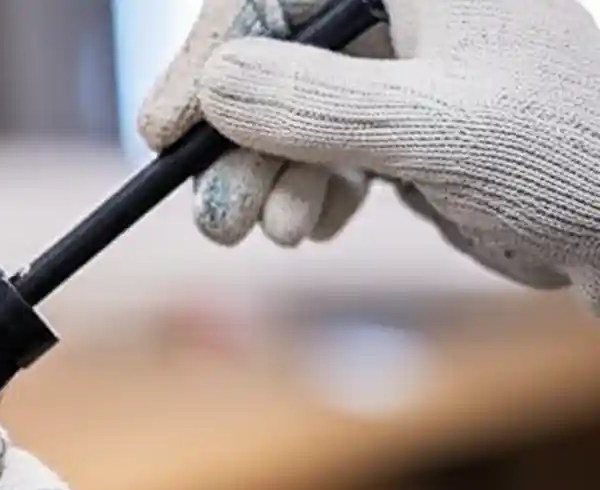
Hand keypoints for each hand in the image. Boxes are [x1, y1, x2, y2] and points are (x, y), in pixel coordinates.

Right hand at [140, 0, 599, 307]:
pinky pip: (320, 150)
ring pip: (290, 113)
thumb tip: (214, 86)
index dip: (212, 54)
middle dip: (237, 144)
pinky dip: (306, 191)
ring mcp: (400, 70)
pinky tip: (317, 224)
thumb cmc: (572, 159)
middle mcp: (402, 11)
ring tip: (275, 232)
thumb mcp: (437, 130)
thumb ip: (319, 104)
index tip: (166, 128)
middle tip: (219, 218)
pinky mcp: (401, 126)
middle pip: (274, 60)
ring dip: (266, 179)